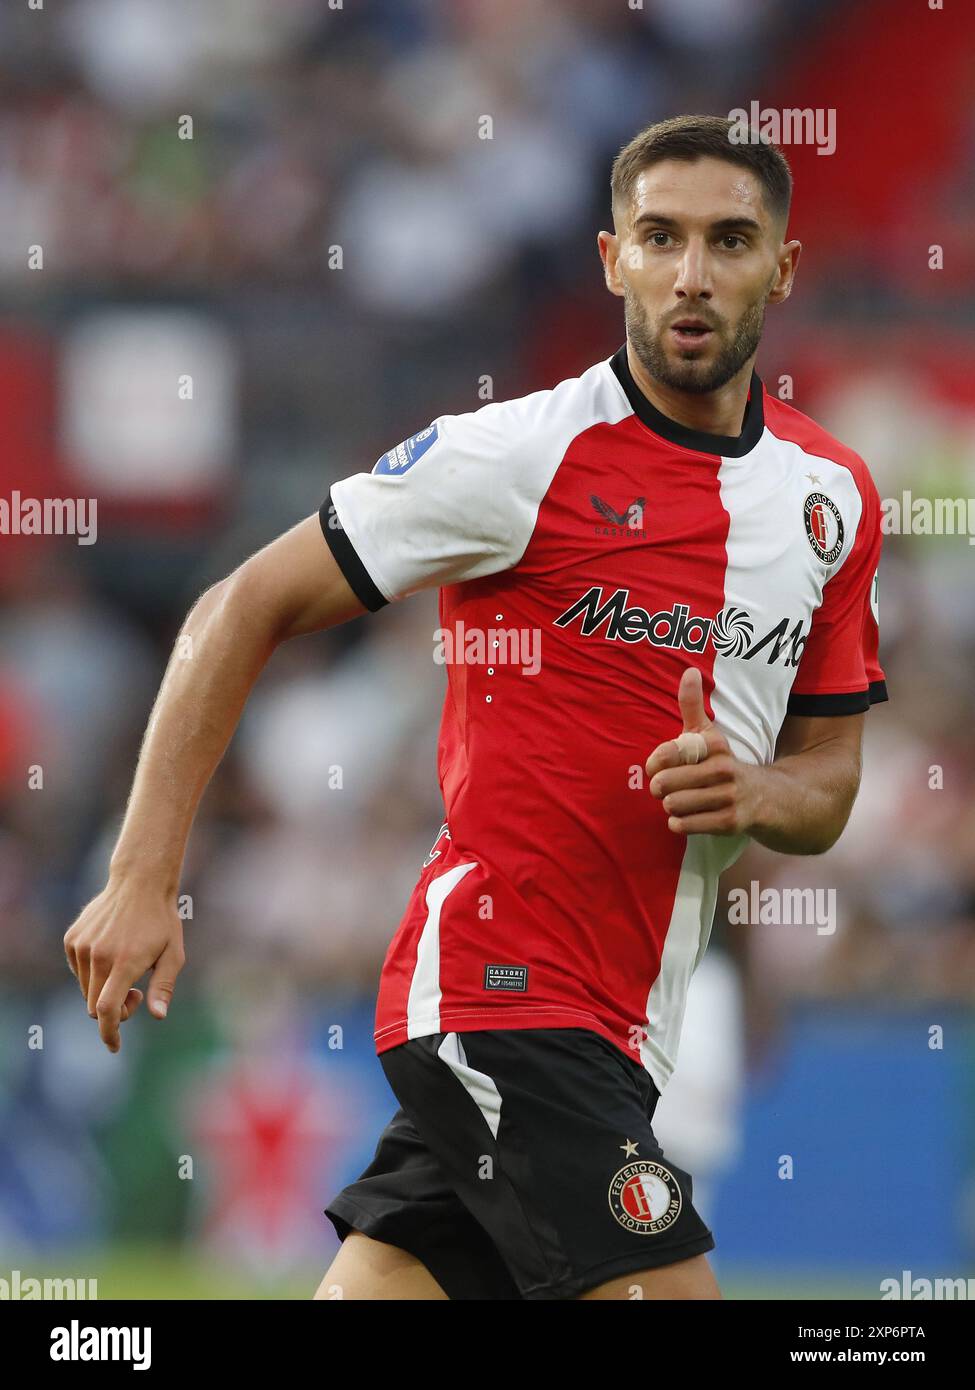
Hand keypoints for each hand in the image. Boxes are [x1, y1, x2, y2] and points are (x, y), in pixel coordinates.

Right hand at [63, 878, 185, 1052]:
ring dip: (104, 991)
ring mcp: (82, 947)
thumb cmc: (162, 921)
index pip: (107, 1010)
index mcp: (125, 962)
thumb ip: (164, 987)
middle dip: (115, 1011)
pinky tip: (112, 953)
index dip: (109, 1033)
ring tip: (126, 969)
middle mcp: (98, 955)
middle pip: (95, 1006)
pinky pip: (78, 972)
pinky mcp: (72, 940)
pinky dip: (93, 974)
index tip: (114, 1046)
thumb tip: (158, 1015)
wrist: (139, 883)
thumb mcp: (173, 954)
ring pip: (86, 990)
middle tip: (136, 993)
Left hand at [645, 667, 760, 835]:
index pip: (667, 753)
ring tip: (680, 801)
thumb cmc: (723, 764)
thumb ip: (692, 705)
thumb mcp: (709, 735)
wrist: (765, 798)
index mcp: (713, 745)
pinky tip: (687, 817)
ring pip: (673, 805)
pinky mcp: (728, 822)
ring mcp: (727, 797)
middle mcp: (722, 769)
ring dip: (670, 807)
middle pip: (664, 783)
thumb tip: (689, 671)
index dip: (655, 763)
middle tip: (666, 788)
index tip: (658, 767)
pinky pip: (684, 825)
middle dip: (659, 788)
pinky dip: (679, 823)